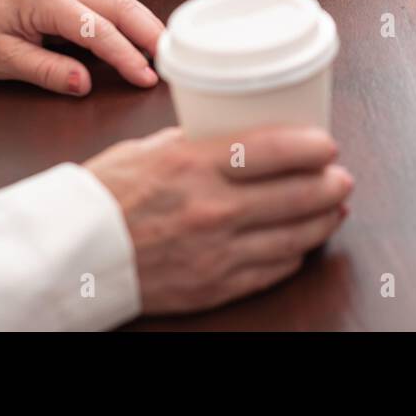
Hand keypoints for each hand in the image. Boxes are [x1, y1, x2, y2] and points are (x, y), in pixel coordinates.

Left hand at [0, 0, 162, 94]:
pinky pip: (105, 5)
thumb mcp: (1, 60)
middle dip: (150, 31)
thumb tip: (84, 83)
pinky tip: (141, 39)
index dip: (125, 55)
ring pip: (117, 1)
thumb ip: (46, 71)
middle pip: (119, 5)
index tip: (145, 78)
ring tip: (167, 51)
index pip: (97, 29)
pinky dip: (128, 21)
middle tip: (176, 58)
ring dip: (144, 24)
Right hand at [85, 125, 352, 313]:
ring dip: (324, 220)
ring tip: (335, 206)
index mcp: (193, 163)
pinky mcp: (215, 285)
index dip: (312, 146)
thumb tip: (240, 130)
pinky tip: (302, 240)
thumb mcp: (151, 148)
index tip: (327, 143)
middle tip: (341, 176)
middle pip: (296, 195)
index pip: (273, 149)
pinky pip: (272, 270)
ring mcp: (216, 251)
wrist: (74, 251)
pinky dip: (294, 253)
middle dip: (330, 184)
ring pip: (294, 236)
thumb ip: (198, 141)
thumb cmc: (107, 192)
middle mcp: (211, 207)